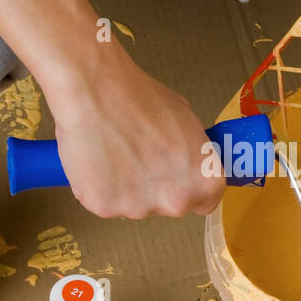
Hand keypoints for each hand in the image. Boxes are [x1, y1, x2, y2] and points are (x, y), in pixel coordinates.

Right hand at [47, 46, 224, 218]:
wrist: (94, 92)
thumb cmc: (140, 98)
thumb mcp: (187, 120)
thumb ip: (193, 152)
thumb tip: (188, 160)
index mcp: (204, 181)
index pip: (205, 202)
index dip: (189, 187)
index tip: (176, 177)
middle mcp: (176, 201)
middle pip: (169, 205)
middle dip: (157, 188)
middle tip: (138, 157)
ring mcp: (139, 209)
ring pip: (134, 205)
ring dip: (126, 188)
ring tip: (112, 152)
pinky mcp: (105, 208)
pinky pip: (105, 202)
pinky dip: (100, 187)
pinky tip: (95, 160)